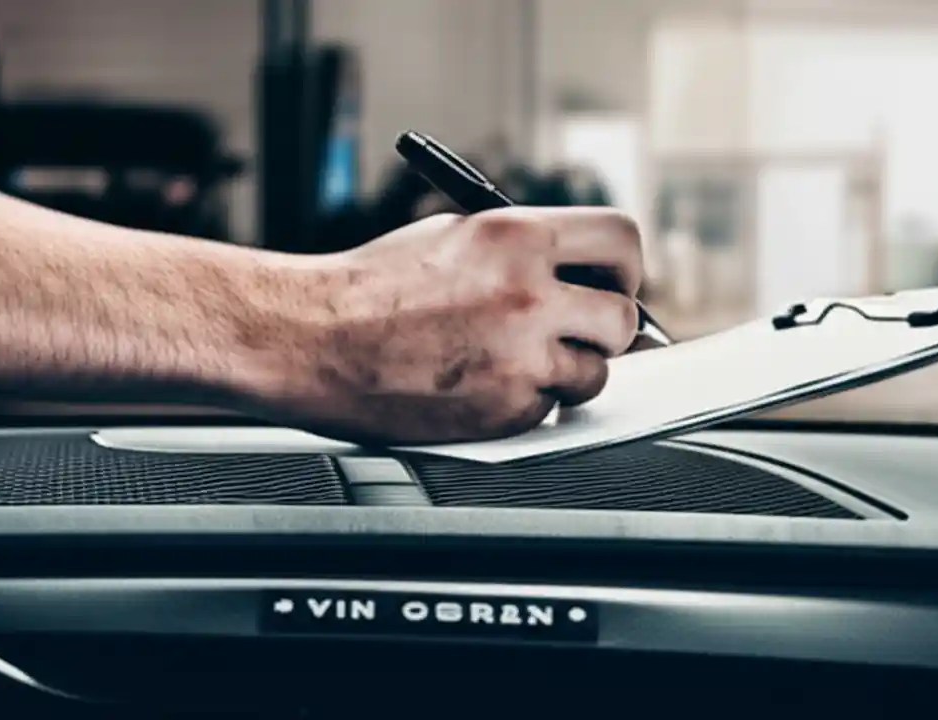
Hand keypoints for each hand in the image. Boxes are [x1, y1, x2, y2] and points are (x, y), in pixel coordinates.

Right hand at [242, 207, 641, 444]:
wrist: (312, 338)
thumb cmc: (370, 288)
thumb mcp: (455, 235)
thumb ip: (524, 249)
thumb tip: (577, 270)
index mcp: (517, 236)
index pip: (622, 241)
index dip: (625, 268)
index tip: (615, 283)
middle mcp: (528, 295)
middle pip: (623, 318)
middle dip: (603, 329)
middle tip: (574, 332)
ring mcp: (519, 357)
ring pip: (592, 374)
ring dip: (565, 373)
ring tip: (514, 361)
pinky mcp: (503, 410)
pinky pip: (545, 411)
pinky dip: (523, 404)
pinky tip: (481, 385)